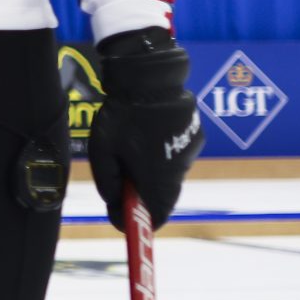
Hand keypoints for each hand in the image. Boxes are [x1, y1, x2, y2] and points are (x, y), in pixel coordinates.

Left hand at [86, 28, 202, 228]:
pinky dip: (163, 151)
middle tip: (122, 184)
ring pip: (171, 172)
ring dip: (153, 170)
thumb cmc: (121, 116)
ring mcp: (191, 150)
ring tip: (132, 150)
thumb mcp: (102, 151)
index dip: (142, 222)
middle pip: (164, 195)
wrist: (149, 77)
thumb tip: (116, 204)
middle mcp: (180, 168)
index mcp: (158, 178)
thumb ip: (108, 182)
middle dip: (144, 194)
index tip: (125, 219)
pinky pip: (177, 151)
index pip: (158, 215)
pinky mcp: (196, 133)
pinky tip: (147, 133)